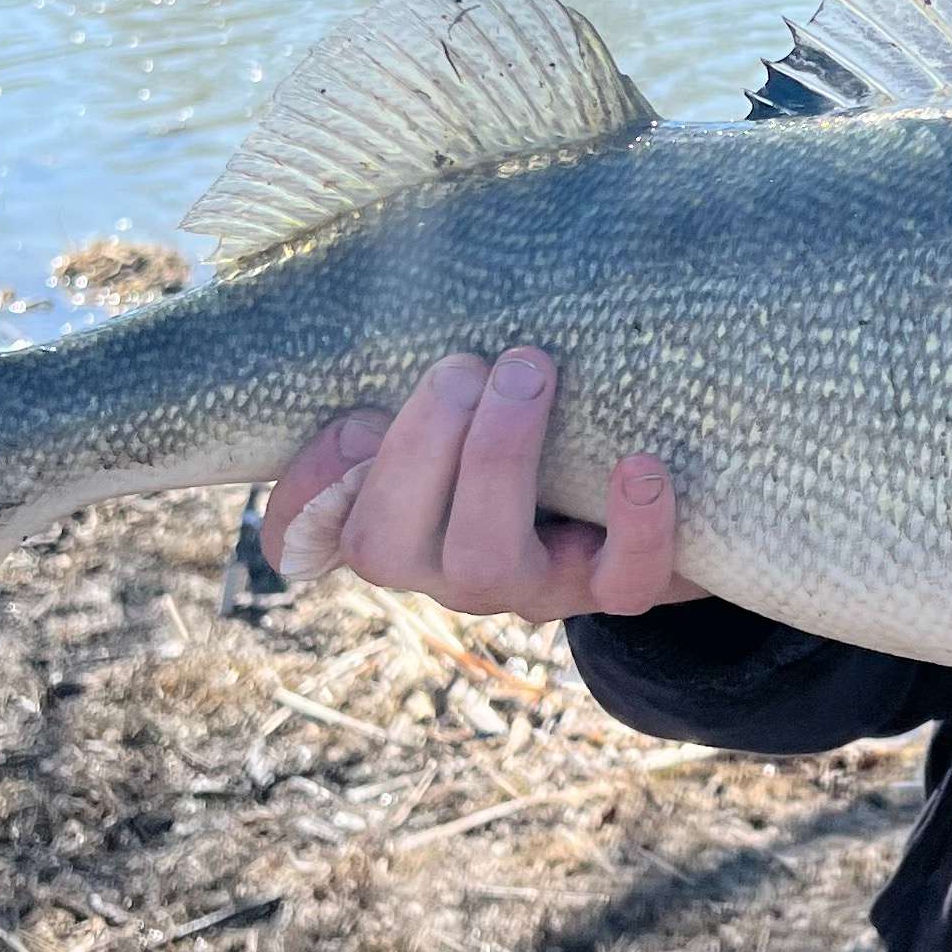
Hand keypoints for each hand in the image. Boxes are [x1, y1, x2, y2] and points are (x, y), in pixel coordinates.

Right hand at [256, 348, 689, 618]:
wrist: (648, 495)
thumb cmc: (527, 429)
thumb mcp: (455, 402)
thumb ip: (401, 377)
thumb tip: (360, 362)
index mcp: (396, 522)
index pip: (308, 536)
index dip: (303, 492)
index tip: (350, 419)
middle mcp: (446, 568)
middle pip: (385, 547)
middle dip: (418, 445)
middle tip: (461, 365)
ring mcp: (528, 586)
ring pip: (485, 565)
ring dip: (497, 460)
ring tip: (527, 370)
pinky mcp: (611, 589)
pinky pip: (621, 585)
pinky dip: (635, 527)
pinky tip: (639, 463)